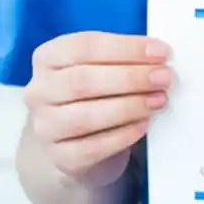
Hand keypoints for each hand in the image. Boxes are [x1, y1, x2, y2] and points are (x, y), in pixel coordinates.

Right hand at [24, 32, 173, 187]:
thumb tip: (157, 58)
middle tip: (164, 77)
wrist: (75, 145)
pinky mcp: (60, 157)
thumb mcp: (99, 69)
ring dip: (130, 106)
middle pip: (84, 80)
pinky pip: (94, 147)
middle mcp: (39, 91)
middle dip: (131, 77)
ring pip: (87, 115)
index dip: (126, 48)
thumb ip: (120, 59)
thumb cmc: (93, 97)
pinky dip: (123, 134)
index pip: (84, 46)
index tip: (160, 52)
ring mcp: (45, 126)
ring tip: (158, 100)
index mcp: (47, 58)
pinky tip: (143, 125)